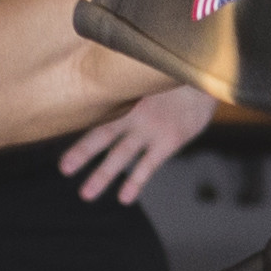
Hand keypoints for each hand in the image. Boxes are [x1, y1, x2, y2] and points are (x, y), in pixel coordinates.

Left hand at [61, 81, 215, 203]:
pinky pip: (148, 166)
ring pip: (121, 155)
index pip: (96, 115)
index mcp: (127, 96)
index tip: (63, 137)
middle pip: (102, 136)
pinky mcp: (169, 141)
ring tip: (86, 195)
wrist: (207, 75)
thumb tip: (114, 78)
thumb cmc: (178, 73)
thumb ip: (132, 82)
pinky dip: (135, 182)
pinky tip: (124, 199)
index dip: (79, 127)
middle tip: (65, 170)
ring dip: (103, 175)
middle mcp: (134, 114)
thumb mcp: (150, 72)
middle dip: (82, 154)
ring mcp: (151, 130)